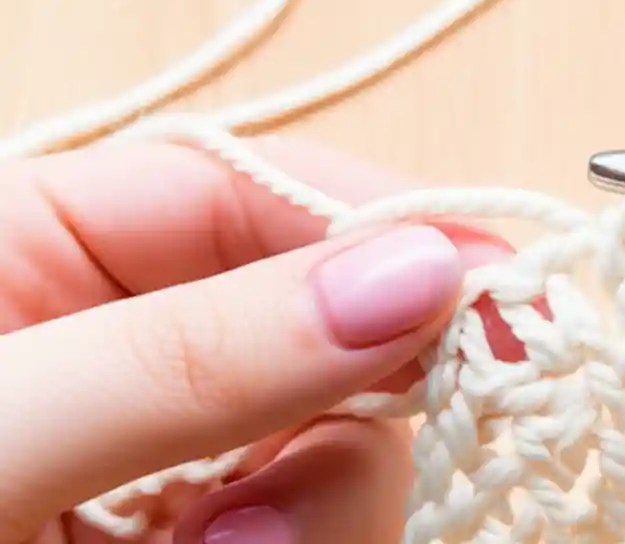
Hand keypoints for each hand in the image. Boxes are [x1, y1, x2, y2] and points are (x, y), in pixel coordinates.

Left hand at [0, 137, 511, 542]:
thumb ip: (191, 355)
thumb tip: (412, 273)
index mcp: (51, 247)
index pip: (257, 194)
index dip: (384, 226)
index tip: (493, 281)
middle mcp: (129, 340)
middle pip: (327, 324)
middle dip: (346, 406)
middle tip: (295, 496)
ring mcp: (174, 451)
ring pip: (335, 444)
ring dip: (314, 515)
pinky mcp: (200, 535)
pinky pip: (305, 527)